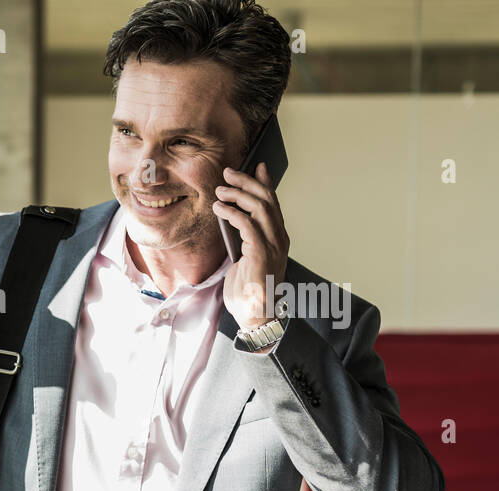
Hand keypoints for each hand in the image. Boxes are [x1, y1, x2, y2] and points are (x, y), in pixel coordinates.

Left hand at [213, 162, 289, 328]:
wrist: (255, 315)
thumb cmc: (248, 290)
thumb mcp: (246, 258)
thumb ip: (244, 240)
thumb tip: (234, 222)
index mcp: (278, 238)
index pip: (273, 204)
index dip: (265, 183)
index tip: (256, 167)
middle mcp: (279, 238)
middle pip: (267, 200)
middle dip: (248, 182)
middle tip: (228, 172)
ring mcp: (273, 245)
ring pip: (260, 207)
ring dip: (238, 194)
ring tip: (220, 189)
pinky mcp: (261, 253)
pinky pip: (247, 224)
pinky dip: (232, 213)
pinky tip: (219, 208)